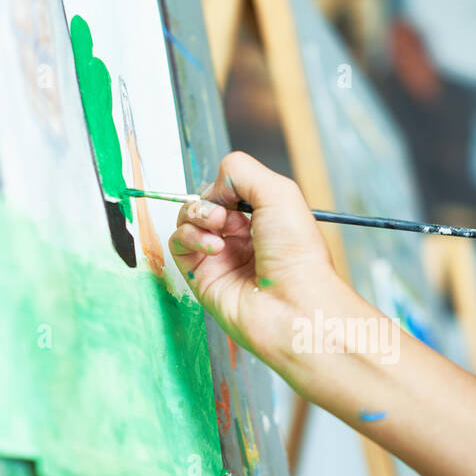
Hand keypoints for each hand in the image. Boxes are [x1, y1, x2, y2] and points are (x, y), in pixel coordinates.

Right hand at [170, 151, 343, 360]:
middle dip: (210, 201)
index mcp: (265, 219)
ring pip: (187, 221)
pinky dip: (189, 237)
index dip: (226, 186)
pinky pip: (178, 245)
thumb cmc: (297, 255)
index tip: (237, 194)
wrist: (293, 304)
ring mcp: (220, 258)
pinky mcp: (201, 277)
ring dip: (197, 216)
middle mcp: (242, 238)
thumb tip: (213, 187)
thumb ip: (240, 171)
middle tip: (227, 215)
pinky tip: (213, 248)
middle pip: (205, 204)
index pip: (229, 191)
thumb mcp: (279, 192)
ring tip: (219, 228)